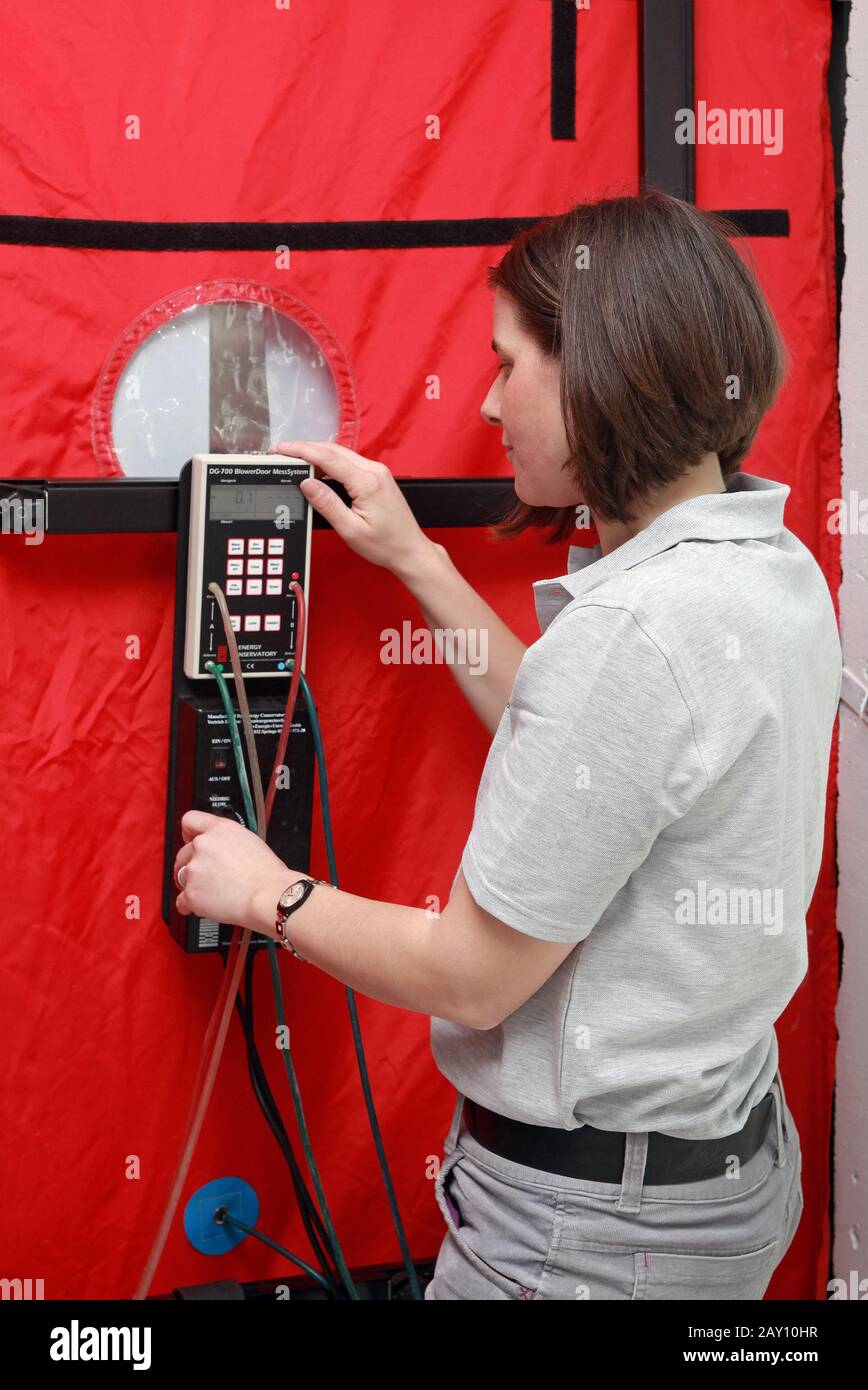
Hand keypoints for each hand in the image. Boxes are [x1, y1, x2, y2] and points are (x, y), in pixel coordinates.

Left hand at [174, 810, 298, 931]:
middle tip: (207, 875)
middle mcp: (202, 845)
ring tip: (212, 893)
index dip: (189, 833)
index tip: (190, 840)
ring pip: (181, 877)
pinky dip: (191, 905)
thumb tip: (220, 849)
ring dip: (192, 884)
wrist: (269, 896)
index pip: (190, 820)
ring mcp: (194, 869)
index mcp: (219, 829)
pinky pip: (182, 901)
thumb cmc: (267, 874)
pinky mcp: (191, 893)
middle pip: (183, 852)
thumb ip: (227, 841)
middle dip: (192, 864)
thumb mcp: (250, 841)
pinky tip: (205, 906)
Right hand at [269, 439, 434, 577]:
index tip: (282, 449)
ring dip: (317, 455)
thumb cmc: (385, 545)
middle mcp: (374, 471)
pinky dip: (329, 463)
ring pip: (341, 455)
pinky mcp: (377, 478)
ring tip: (295, 461)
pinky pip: (349, 464)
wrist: (410, 550)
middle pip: (333, 450)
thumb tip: (306, 484)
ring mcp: (377, 473)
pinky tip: (317, 471)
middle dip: (306, 448)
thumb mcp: (350, 529)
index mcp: (368, 482)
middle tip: (282, 452)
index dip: (302, 450)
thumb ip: (327, 504)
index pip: (328, 458)